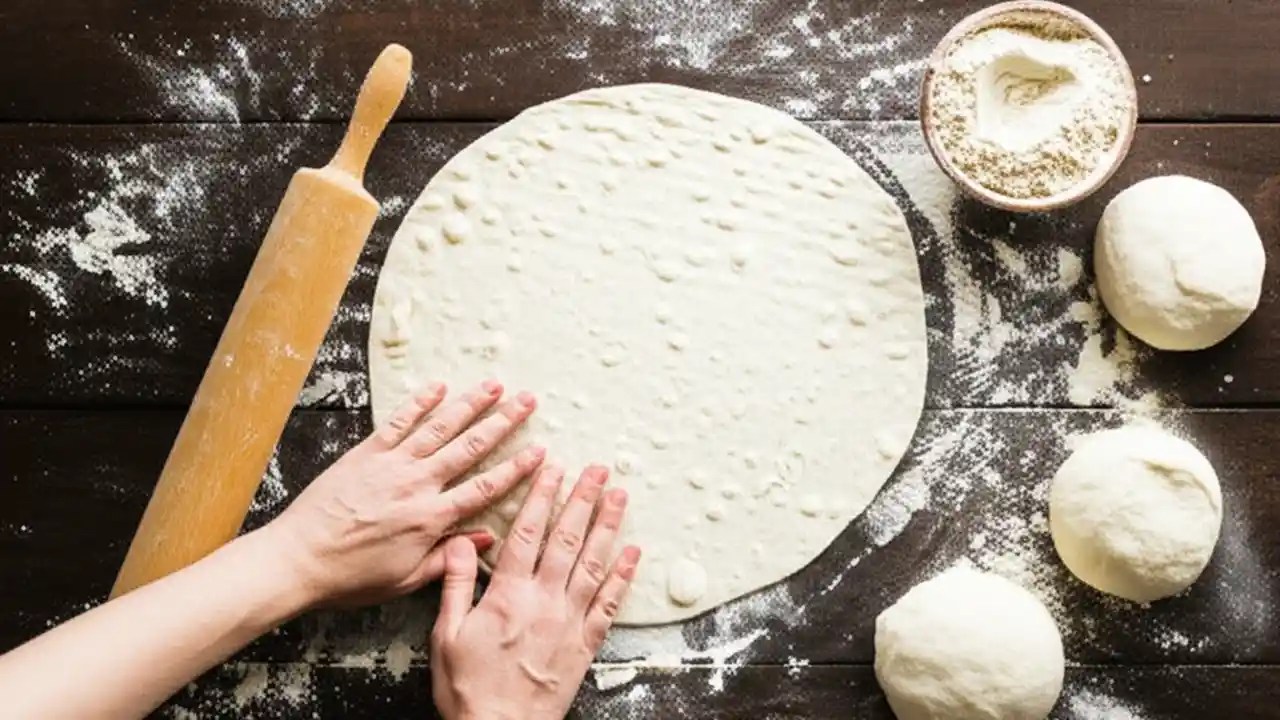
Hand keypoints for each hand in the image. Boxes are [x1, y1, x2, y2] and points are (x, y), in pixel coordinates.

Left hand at [262, 379, 543, 608]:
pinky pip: (399, 422)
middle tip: (528, 401)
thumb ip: (449, 558)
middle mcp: (416, 485)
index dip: (516, 469)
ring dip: (470, 404)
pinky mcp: (366, 454)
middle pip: (470, 447)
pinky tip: (439, 387)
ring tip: (495, 385)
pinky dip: (420, 403)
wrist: (298, 559)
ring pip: (439, 427)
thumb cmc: (351, 578)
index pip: (484, 489)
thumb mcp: (406, 579)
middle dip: (503, 422)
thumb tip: (487, 540)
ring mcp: (391, 465)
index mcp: (430, 519)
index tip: (540, 452)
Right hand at [430, 465, 641, 719]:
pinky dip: (623, 576)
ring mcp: (569, 622)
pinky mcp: (585, 644)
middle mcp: (544, 601)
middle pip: (567, 539)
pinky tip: (634, 553)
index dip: (541, 496)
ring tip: (621, 496)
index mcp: (508, 595)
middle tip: (600, 469)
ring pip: (593, 563)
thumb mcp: (446, 635)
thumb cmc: (468, 689)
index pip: (528, 533)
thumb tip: (459, 540)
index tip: (552, 467)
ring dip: (609, 526)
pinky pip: (610, 604)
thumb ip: (456, 584)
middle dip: (584, 499)